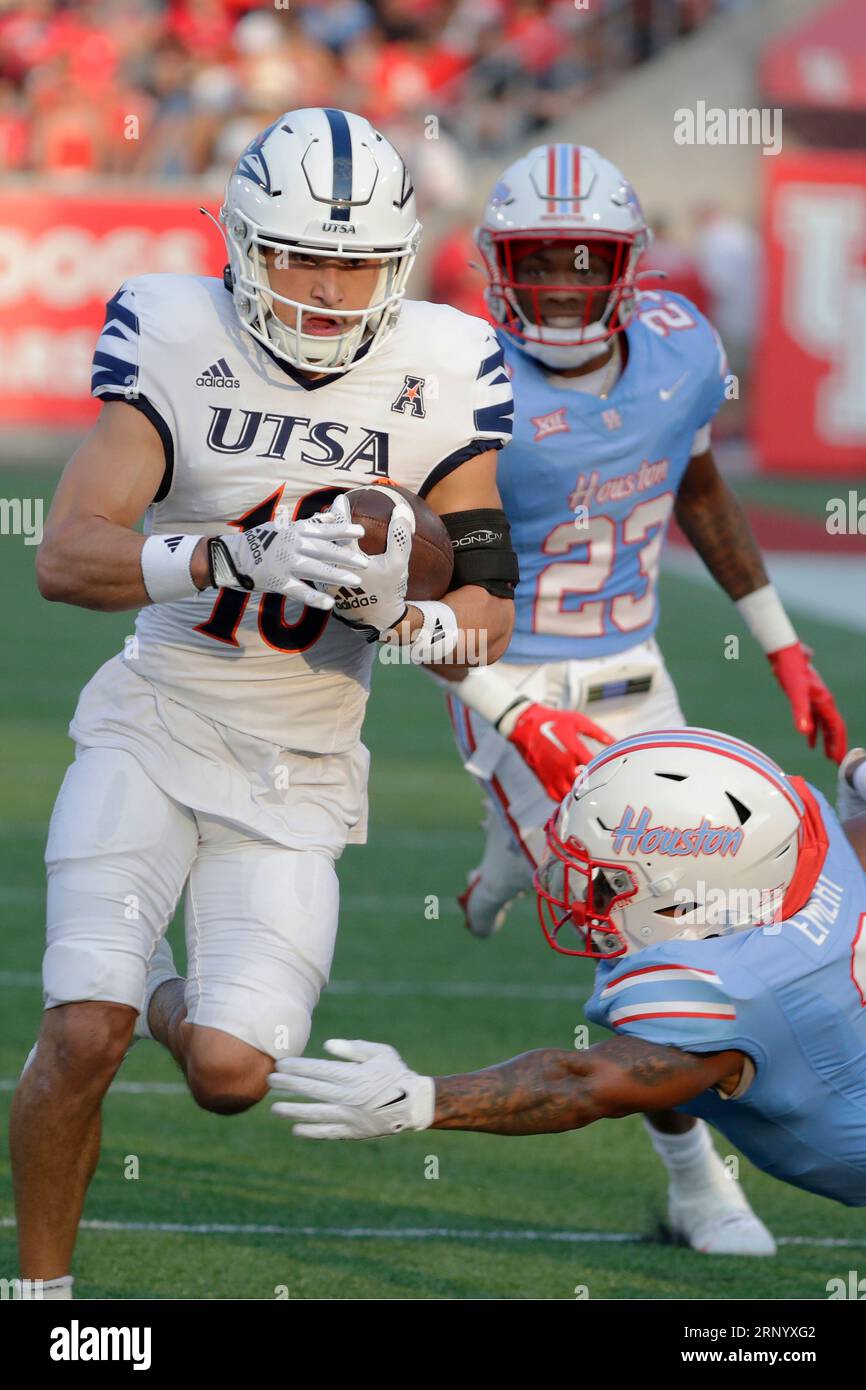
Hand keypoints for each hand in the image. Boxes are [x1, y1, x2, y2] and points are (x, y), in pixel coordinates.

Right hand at [207, 501, 367, 608]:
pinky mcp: (277, 581)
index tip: (361, 531)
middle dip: (345, 555)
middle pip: (323, 550)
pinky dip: (314, 597)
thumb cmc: (258, 542)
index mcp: (293, 531)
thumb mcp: (281, 527)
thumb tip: (330, 515)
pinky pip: (299, 590)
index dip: (342, 529)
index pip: (322, 529)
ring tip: (355, 580)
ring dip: (336, 575)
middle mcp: (291, 545)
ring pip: (315, 569)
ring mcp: (284, 563)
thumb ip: (307, 524)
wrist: (229, 556)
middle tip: (365, 561)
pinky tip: (329, 603)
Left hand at [269, 1038, 434, 1139]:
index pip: (317, 1070)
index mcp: (353, 1075)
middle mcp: (348, 1096)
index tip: (281, 1064)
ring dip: (293, 1110)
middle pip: (311, 1089)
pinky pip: (328, 1132)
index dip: (297, 1067)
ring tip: (274, 1108)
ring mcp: (349, 1116)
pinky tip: (296, 1129)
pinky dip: (311, 1131)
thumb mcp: (379, 1053)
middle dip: (288, 1084)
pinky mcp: (353, 1131)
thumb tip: (326, 1045)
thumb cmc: (396, 1073)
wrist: (415, 1104)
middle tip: (270, 1079)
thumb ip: (353, 1048)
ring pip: (315, 1113)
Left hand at [328, 501, 413, 640]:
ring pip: (316, 553)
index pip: (341, 528)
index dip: (340, 510)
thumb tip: (401, 509)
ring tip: (319, 528)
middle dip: (323, 522)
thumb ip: (400, 535)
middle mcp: (332, 568)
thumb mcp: (399, 563)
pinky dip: (317, 555)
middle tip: (326, 510)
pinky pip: (317, 566)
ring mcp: (325, 579)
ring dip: (317, 539)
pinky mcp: (324, 589)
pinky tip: (320, 551)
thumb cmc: (389, 590)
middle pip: (321, 539)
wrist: (378, 620)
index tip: (340, 499)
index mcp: (348, 559)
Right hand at [506, 702, 613, 800]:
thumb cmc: (554, 721)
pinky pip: (555, 796)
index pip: (595, 768)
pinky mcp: (543, 778)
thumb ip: (598, 733)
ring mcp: (552, 774)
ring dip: (580, 793)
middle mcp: (563, 765)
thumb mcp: (578, 721)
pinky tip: (572, 793)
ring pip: (570, 794)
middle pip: (584, 784)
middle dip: (593, 783)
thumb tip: (615, 742)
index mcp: (574, 750)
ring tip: (587, 788)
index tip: (610, 769)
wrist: (526, 725)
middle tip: (601, 780)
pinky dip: (564, 798)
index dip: (605, 770)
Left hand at [768, 642, 846, 762]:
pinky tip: (809, 743)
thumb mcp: (796, 693)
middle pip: (835, 728)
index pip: (837, 727)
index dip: (839, 744)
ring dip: (828, 741)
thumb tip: (804, 732)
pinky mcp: (807, 700)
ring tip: (828, 757)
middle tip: (840, 764)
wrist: (785, 656)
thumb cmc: (791, 672)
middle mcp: (824, 702)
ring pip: (826, 726)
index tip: (840, 760)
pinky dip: (813, 733)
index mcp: (825, 702)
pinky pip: (814, 720)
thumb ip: (800, 712)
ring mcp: (816, 701)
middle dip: (838, 746)